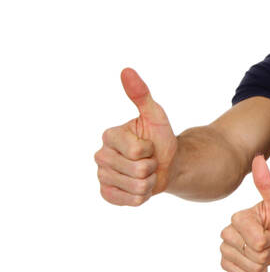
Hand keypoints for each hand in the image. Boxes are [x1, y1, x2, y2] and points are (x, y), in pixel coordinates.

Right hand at [95, 68, 178, 205]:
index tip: (149, 145)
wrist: (167, 165)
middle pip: (139, 169)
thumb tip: (126, 70)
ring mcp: (102, 176)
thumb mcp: (155, 116)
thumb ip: (141, 94)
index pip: (138, 150)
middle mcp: (101, 155)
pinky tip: (141, 187)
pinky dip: (143, 196)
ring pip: (137, 187)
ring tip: (147, 173)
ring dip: (150, 182)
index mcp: (109, 136)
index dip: (151, 149)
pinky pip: (131, 201)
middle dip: (153, 167)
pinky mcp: (107, 194)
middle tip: (150, 161)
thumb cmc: (161, 138)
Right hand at [219, 155, 269, 271]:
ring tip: (266, 251)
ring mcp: (225, 248)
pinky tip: (259, 263)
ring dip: (265, 263)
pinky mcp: (226, 263)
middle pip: (255, 254)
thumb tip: (258, 157)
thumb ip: (266, 184)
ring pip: (250, 267)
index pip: (258, 240)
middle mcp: (227, 232)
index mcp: (238, 217)